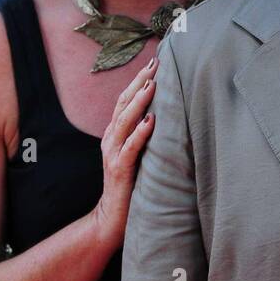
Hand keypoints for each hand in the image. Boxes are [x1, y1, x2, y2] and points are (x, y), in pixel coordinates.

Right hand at [91, 56, 158, 248]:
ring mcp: (113, 154)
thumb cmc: (132, 185)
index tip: (155, 61)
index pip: (125, 100)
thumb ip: (146, 136)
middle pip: (123, 104)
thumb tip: (168, 114)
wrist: (113, 219)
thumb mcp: (140, 154)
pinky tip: (151, 121)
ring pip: (124, 121)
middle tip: (155, 63)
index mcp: (116, 134)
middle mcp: (111, 140)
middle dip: (139, 82)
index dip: (138, 80)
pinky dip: (140, 133)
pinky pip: (129, 149)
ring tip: (153, 84)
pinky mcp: (119, 171)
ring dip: (139, 102)